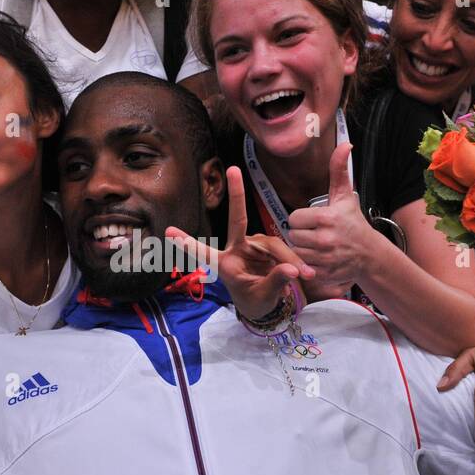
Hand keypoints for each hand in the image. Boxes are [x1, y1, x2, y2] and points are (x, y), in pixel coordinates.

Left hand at [166, 166, 313, 318]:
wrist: (267, 304)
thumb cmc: (256, 302)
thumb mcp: (263, 297)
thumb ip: (275, 282)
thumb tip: (292, 269)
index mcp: (225, 266)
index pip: (205, 254)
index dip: (189, 244)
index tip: (168, 232)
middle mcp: (236, 250)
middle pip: (238, 220)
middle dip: (236, 194)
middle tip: (234, 169)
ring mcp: (252, 245)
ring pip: (272, 243)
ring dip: (289, 258)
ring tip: (305, 276)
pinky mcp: (267, 246)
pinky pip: (283, 248)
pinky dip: (294, 260)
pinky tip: (306, 273)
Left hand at [286, 142, 385, 291]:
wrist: (370, 255)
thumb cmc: (353, 223)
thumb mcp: (345, 196)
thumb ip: (339, 170)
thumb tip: (345, 144)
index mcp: (327, 218)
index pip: (293, 219)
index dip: (301, 220)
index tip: (312, 221)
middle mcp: (325, 239)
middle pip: (292, 236)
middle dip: (301, 234)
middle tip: (315, 233)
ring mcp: (324, 259)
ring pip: (295, 252)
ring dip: (302, 249)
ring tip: (316, 245)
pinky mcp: (324, 274)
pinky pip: (302, 268)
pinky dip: (307, 264)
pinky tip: (319, 258)